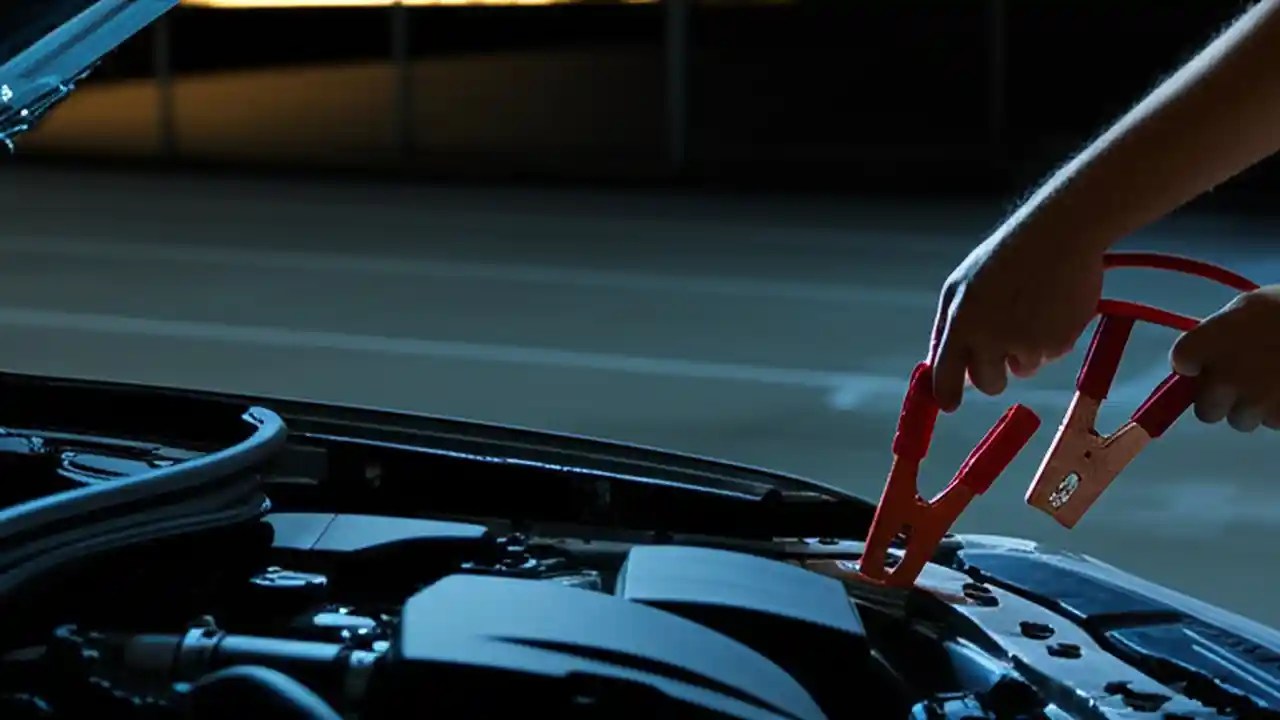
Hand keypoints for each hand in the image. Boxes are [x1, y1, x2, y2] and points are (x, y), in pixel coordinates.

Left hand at [930, 231, 1105, 411]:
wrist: (1060, 235)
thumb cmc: (1005, 257)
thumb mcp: (961, 287)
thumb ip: (948, 328)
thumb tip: (939, 366)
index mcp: (961, 324)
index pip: (946, 376)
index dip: (946, 395)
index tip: (949, 405)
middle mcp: (991, 340)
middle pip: (988, 384)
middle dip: (993, 373)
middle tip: (1001, 350)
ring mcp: (1027, 344)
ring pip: (1022, 369)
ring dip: (1024, 352)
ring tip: (1030, 311)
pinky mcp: (1059, 344)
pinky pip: (1051, 356)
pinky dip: (1050, 339)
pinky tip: (1051, 306)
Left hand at [1170, 285, 1279, 431]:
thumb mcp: (1250, 307)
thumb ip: (1220, 331)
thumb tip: (1206, 352)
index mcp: (1206, 345)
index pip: (1181, 364)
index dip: (1192, 364)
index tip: (1203, 361)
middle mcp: (1221, 380)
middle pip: (1206, 410)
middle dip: (1219, 400)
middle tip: (1239, 382)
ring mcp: (1253, 404)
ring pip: (1241, 420)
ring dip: (1252, 407)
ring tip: (1274, 380)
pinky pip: (1273, 422)